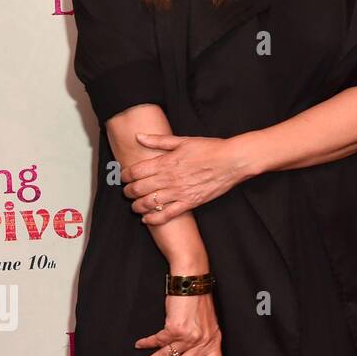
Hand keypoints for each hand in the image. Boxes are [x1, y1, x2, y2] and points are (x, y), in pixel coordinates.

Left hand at [123, 133, 249, 224]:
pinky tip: (148, 219)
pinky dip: (154, 219)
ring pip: (149, 204)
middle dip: (128, 192)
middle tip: (127, 192)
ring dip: (137, 206)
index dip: (125, 175)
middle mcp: (169, 178)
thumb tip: (138, 136)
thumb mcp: (183, 140)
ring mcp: (179, 192)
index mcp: (166, 162)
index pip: (135, 171)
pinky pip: (167, 215)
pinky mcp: (190, 202)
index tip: (124, 177)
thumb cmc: (210, 149)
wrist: (232, 161)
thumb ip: (158, 141)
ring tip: (135, 206)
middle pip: (138, 189)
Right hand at [134, 292, 222, 355]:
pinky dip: (147, 345)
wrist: (193, 282)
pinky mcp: (175, 328)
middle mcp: (203, 341)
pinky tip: (140, 345)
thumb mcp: (208, 324)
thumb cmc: (200, 301)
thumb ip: (201, 341)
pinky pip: (158, 342)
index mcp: (214, 341)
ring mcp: (189, 336)